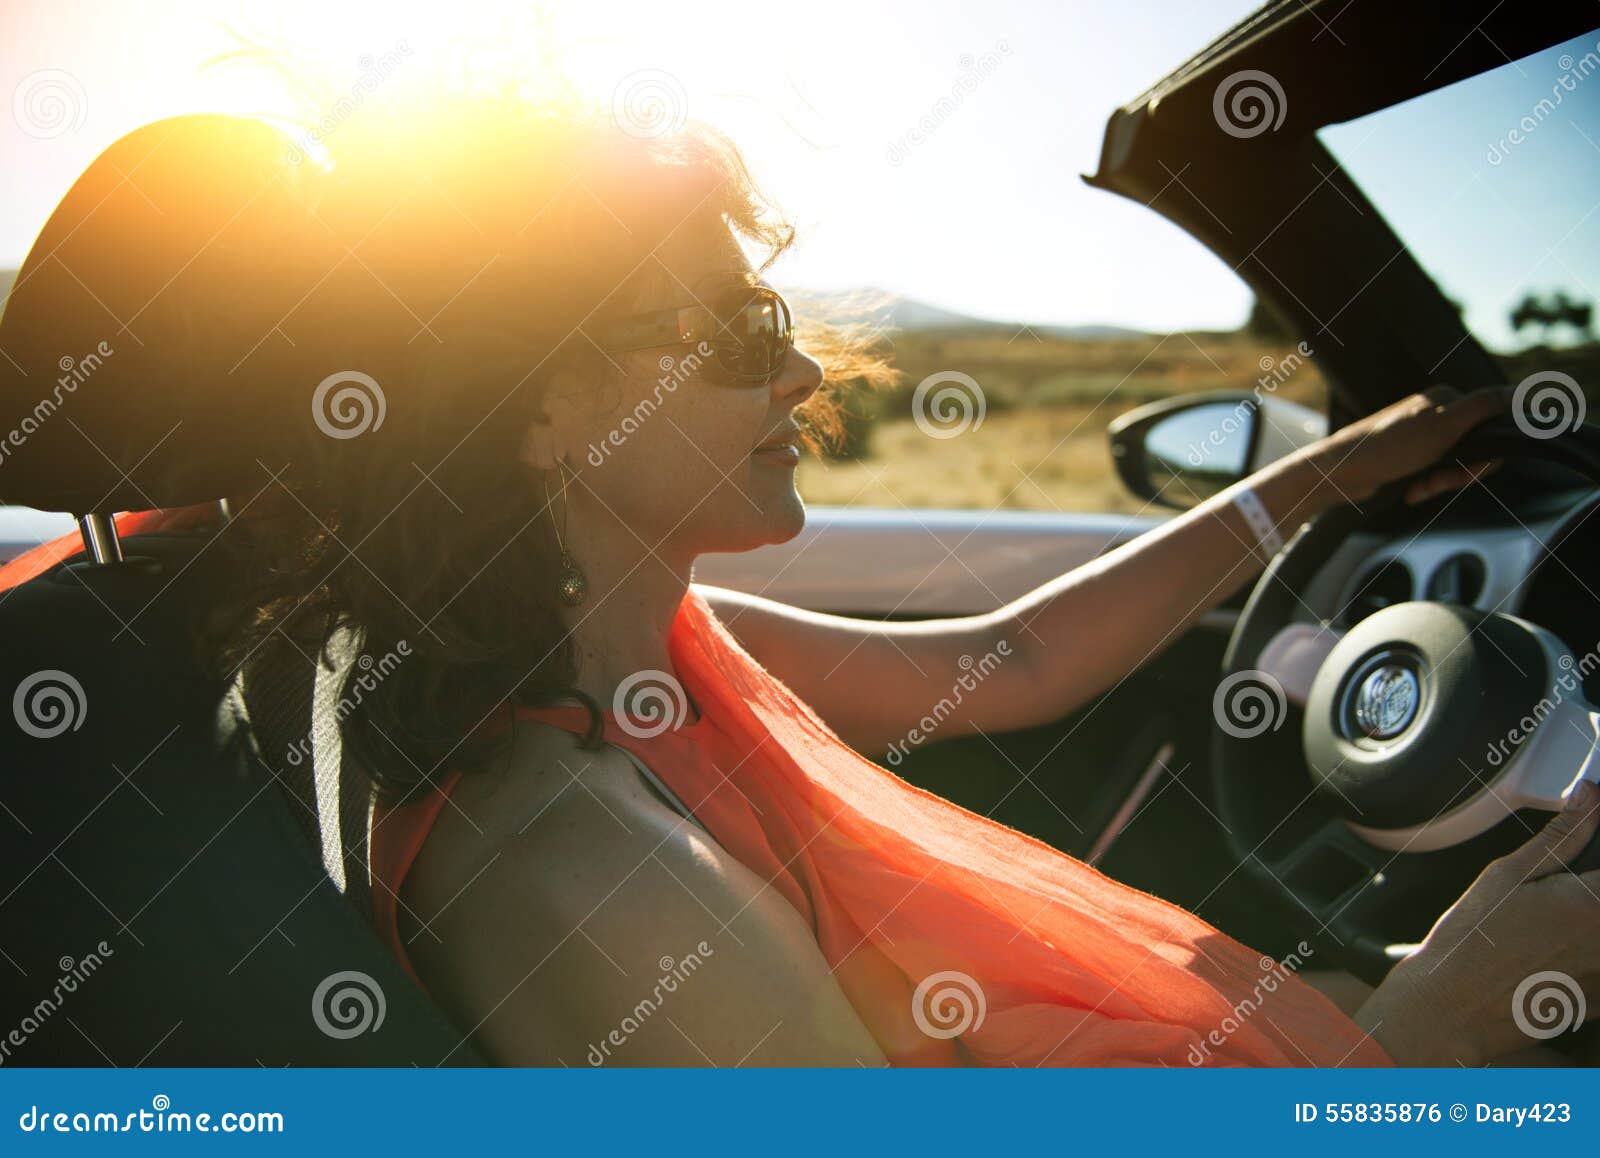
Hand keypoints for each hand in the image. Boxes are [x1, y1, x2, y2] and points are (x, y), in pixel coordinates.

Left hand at [1294, 386, 1509, 508]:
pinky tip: (1410, 491)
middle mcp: (1434, 413)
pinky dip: (1426, 486)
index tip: (1464, 471)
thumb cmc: (1386, 448)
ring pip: (1453, 465)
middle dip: (1458, 474)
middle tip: (1435, 482)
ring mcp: (1420, 435)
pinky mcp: (1408, 456)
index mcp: (1446, 399)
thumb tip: (1521, 391)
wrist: (1339, 474)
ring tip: (1419, 488)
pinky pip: (1433, 474)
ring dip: (1440, 482)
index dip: (1483, 456)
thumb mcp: (1443, 425)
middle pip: (1473, 449)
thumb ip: (1483, 406)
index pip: (1492, 427)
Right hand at [1357, 782, 1599, 1065]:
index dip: (1591, 866)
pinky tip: (1546, 963)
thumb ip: (1561, 836)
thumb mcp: (1506, 875)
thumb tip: (1591, 798)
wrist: (1448, 1009)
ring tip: (1539, 934)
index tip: (1568, 876)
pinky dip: (1583, 964)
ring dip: (1582, 931)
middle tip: (1544, 907)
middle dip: (1583, 900)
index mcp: (1592, 904)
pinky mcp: (1595, 1005)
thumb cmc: (1470, 941)